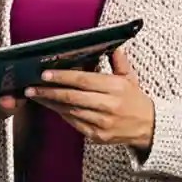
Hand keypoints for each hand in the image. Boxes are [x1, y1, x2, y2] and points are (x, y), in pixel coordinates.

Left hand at [25, 47, 154, 150]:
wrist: (149, 127)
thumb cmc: (135, 99)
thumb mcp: (129, 77)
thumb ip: (118, 60)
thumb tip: (111, 45)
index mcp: (116, 87)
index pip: (83, 80)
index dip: (62, 77)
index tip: (45, 74)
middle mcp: (109, 105)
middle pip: (73, 97)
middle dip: (50, 91)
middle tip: (32, 87)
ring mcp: (103, 123)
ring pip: (71, 111)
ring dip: (51, 103)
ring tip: (37, 96)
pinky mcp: (98, 136)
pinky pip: (75, 124)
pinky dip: (62, 114)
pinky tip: (52, 106)